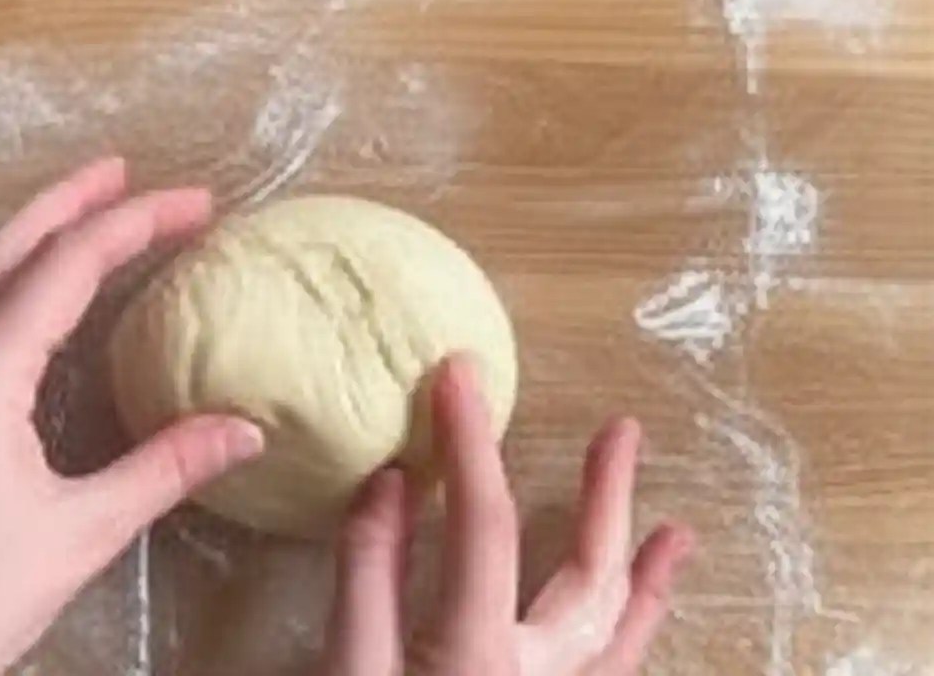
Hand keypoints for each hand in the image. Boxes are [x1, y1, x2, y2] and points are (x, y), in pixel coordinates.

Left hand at [0, 158, 264, 675]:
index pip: (71, 268)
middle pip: (15, 249)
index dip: (138, 225)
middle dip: (80, 203)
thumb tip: (247, 430)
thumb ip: (165, 468)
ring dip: (24, 225)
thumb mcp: (81, 532)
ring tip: (73, 190)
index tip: (196, 205)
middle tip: (136, 173)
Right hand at [321, 355, 693, 675]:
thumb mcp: (349, 673)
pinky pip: (613, 674)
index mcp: (475, 655)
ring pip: (620, 635)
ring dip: (645, 575)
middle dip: (602, 499)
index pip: (481, 525)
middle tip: (622, 432)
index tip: (460, 377)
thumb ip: (367, 579)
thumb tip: (394, 481)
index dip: (470, 443)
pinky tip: (641, 608)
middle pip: (582, 574)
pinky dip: (633, 632)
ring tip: (675, 529)